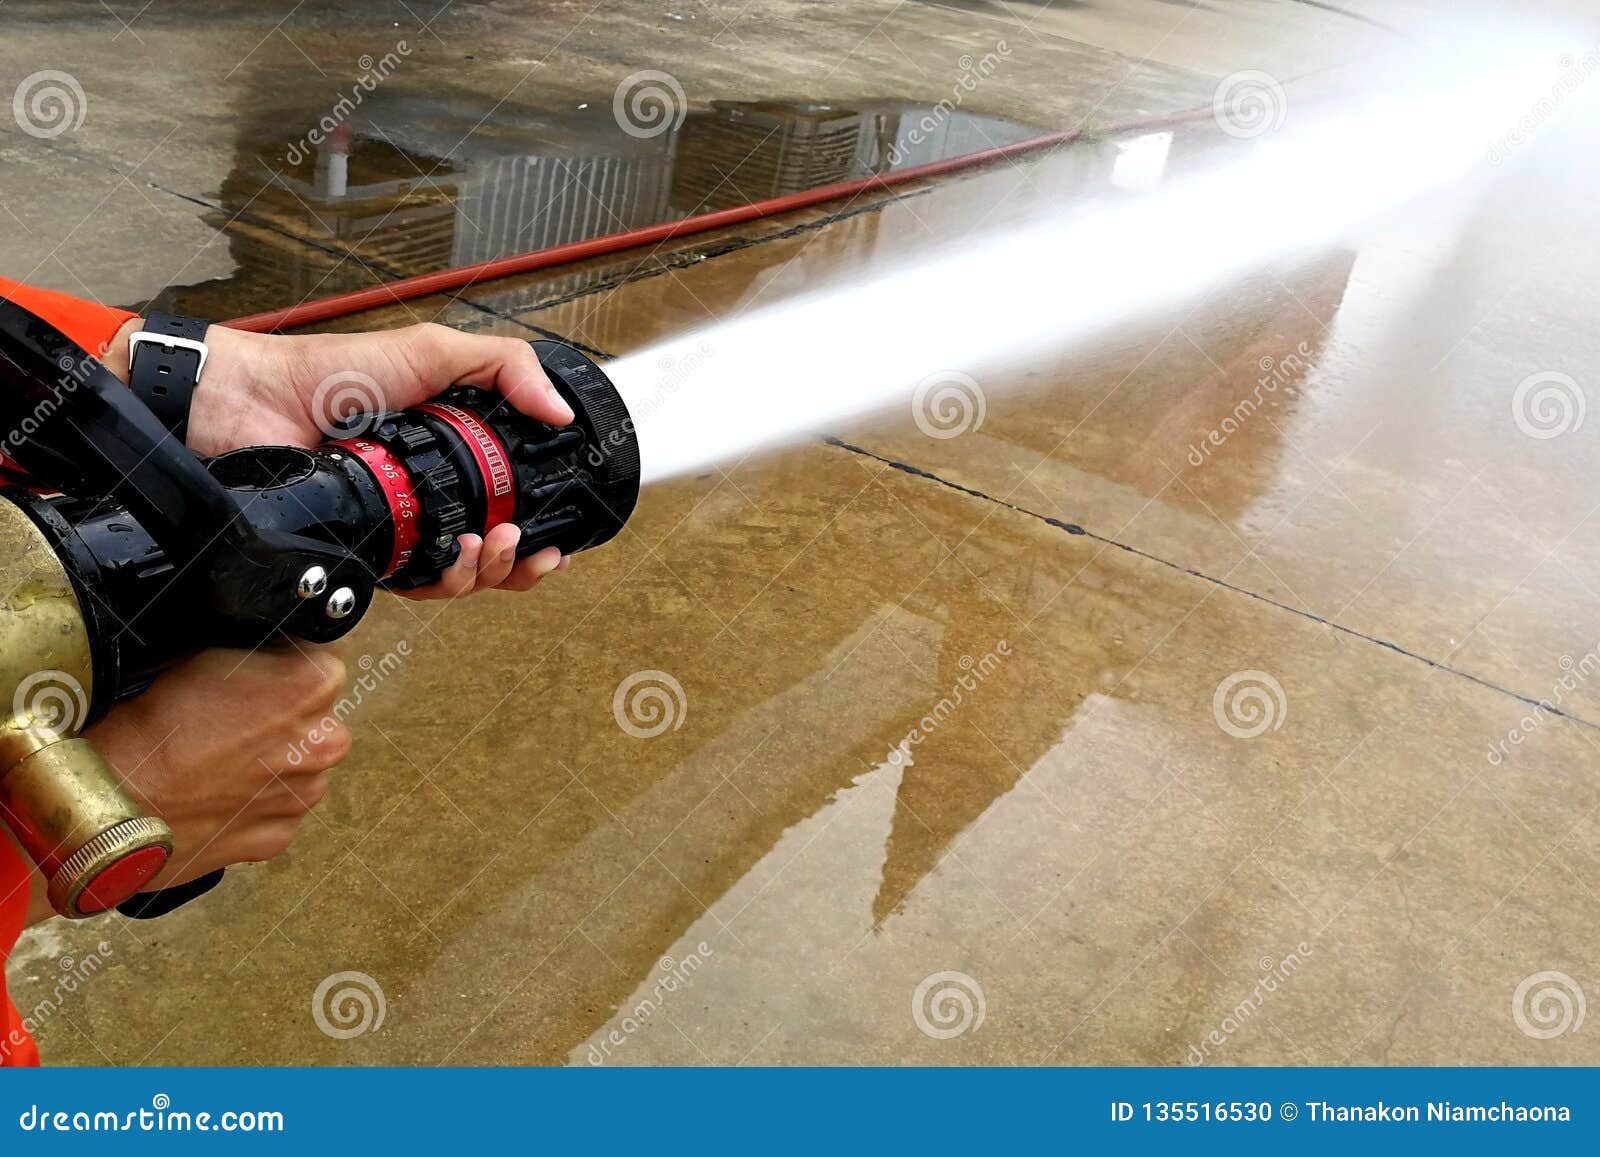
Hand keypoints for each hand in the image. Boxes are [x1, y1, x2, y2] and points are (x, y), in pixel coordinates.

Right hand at [90, 647, 349, 891]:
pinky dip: (253, 807)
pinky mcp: (279, 837)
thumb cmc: (151, 730)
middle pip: (317, 721)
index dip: (286, 669)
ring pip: (300, 769)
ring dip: (271, 766)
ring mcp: (304, 795)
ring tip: (216, 766)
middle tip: (231, 725)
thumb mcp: (206, 658)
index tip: (259, 679)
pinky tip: (214, 799)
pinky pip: (277, 813)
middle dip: (285, 721)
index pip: (322, 664)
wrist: (112, 804)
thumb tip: (271, 659)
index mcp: (313, 688)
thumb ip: (258, 658)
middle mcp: (323, 743)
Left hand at [104, 319, 572, 596]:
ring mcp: (399, 527)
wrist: (257, 403)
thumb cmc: (329, 372)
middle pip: (492, 550)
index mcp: (449, 453)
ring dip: (490, 570)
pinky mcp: (366, 553)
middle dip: (521, 559)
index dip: (538, 524)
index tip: (559, 534)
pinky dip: (446, 580)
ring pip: (461, 575)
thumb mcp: (433, 351)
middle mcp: (428, 497)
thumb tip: (560, 409)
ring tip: (492, 546)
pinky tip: (457, 557)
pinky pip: (416, 584)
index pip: (507, 501)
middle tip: (526, 544)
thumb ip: (503, 366)